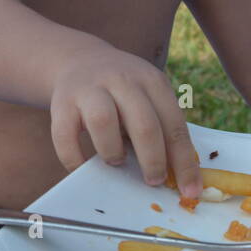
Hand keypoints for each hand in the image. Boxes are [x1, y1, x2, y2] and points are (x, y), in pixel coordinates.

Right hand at [50, 48, 202, 198]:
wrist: (79, 60)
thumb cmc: (123, 92)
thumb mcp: (147, 96)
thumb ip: (160, 127)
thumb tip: (176, 177)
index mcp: (151, 81)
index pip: (174, 125)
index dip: (183, 162)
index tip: (190, 190)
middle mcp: (121, 80)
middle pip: (143, 124)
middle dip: (153, 160)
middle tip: (153, 180)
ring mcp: (89, 89)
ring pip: (103, 122)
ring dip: (113, 152)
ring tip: (117, 162)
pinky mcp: (61, 102)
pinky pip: (65, 136)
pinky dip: (75, 158)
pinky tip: (84, 167)